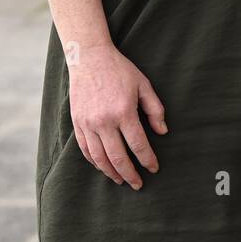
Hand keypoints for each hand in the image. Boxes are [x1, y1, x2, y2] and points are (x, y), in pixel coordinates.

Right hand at [68, 43, 167, 189]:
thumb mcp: (143, 84)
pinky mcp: (77, 122)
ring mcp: (88, 123)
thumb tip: (163, 132)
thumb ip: (154, 109)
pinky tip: (103, 167)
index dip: (148, 160)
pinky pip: (85, 149)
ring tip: (121, 180)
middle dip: (130, 174)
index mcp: (123, 111)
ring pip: (100, 158)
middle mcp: (104, 121)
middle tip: (138, 184)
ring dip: (111, 173)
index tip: (154, 168)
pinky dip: (95, 162)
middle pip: (118, 157)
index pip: (138, 144)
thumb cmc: (119, 70)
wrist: (89, 57)